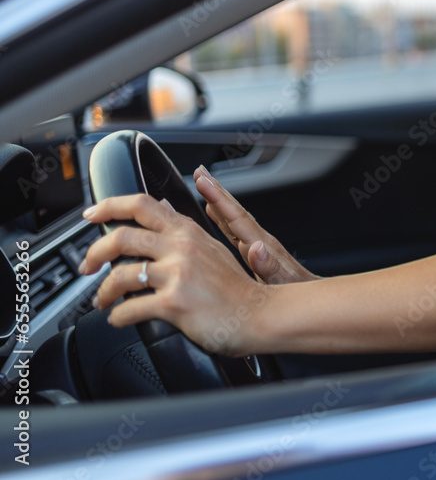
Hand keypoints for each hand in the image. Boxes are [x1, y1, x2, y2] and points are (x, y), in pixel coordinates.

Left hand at [79, 194, 268, 356]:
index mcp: (188, 232)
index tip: (91, 214)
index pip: (141, 204)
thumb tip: (163, 208)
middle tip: (87, 267)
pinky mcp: (174, 303)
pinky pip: (129, 309)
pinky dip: (118, 317)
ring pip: (119, 275)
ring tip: (103, 301)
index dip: (109, 206)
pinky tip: (120, 319)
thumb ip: (184, 228)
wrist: (260, 315)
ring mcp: (178, 275)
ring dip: (102, 291)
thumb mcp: (213, 248)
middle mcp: (181, 248)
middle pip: (121, 237)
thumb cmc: (238, 289)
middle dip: (94, 254)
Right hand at [193, 165, 317, 284]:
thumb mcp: (281, 284)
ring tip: (204, 184)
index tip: (203, 181)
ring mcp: (259, 247)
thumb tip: (256, 249)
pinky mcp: (257, 255)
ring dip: (218, 201)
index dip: (219, 199)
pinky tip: (214, 213)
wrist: (311, 301)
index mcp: (262, 246)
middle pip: (235, 211)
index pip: (237, 217)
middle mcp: (260, 242)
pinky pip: (234, 232)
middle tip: (200, 171)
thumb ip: (268, 267)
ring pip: (234, 219)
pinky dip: (222, 219)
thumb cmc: (297, 295)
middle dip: (217, 191)